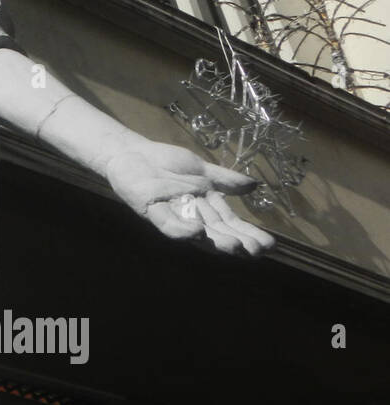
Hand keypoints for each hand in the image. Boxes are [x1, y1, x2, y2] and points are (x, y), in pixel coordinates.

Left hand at [103, 139, 276, 256]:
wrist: (133, 153)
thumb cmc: (167, 164)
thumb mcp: (201, 170)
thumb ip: (225, 179)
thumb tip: (254, 186)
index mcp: (205, 207)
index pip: (231, 223)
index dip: (248, 234)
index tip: (269, 244)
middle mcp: (191, 214)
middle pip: (216, 232)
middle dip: (236, 241)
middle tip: (254, 251)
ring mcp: (171, 213)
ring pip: (195, 232)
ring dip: (213, 240)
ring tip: (233, 246)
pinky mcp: (151, 208)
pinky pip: (167, 222)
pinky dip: (181, 228)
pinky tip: (196, 231)